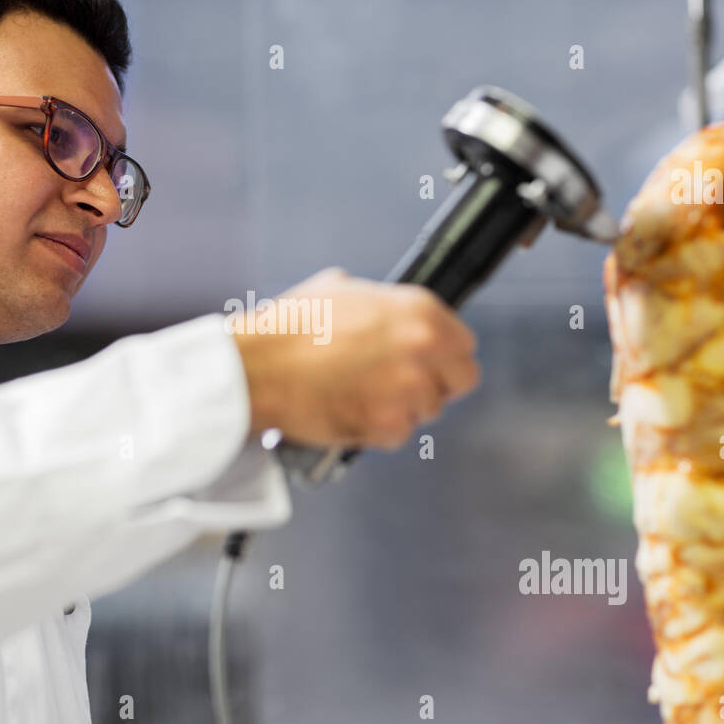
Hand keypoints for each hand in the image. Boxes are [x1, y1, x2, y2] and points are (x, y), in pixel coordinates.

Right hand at [230, 268, 480, 449]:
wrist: (259, 367)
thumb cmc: (290, 328)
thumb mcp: (340, 290)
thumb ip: (378, 303)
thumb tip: (380, 310)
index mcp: (419, 311)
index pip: (464, 343)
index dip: (445, 355)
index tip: (430, 362)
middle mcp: (423, 348)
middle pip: (460, 380)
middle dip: (436, 384)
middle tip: (404, 385)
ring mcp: (408, 390)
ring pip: (428, 410)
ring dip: (403, 408)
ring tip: (364, 396)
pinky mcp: (388, 425)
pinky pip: (398, 434)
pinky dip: (377, 429)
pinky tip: (351, 410)